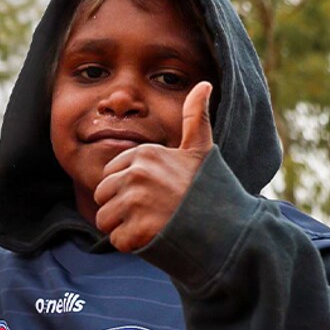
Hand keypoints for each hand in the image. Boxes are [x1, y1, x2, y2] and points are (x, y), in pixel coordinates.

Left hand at [93, 81, 213, 251]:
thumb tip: (203, 84)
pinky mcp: (137, 230)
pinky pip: (116, 240)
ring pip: (104, 219)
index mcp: (145, 153)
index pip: (110, 175)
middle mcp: (138, 173)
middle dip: (122, 209)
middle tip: (154, 213)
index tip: (154, 195)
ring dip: (124, 228)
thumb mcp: (201, 150)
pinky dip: (132, 245)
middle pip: (102, 196)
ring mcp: (137, 202)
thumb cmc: (210, 191)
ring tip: (154, 225)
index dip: (127, 189)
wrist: (227, 231)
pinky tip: (155, 238)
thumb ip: (195, 118)